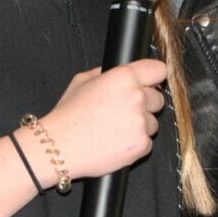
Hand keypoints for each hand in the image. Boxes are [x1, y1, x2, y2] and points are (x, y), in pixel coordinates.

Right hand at [42, 58, 166, 180]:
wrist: (59, 146)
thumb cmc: (67, 115)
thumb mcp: (81, 81)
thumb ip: (105, 74)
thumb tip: (121, 74)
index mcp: (123, 77)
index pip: (158, 70)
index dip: (153, 78)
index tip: (151, 84)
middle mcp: (136, 96)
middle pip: (158, 99)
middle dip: (144, 105)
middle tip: (122, 113)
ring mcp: (140, 122)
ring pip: (152, 123)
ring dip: (139, 126)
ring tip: (114, 131)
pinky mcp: (141, 144)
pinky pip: (146, 143)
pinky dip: (134, 145)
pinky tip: (114, 143)